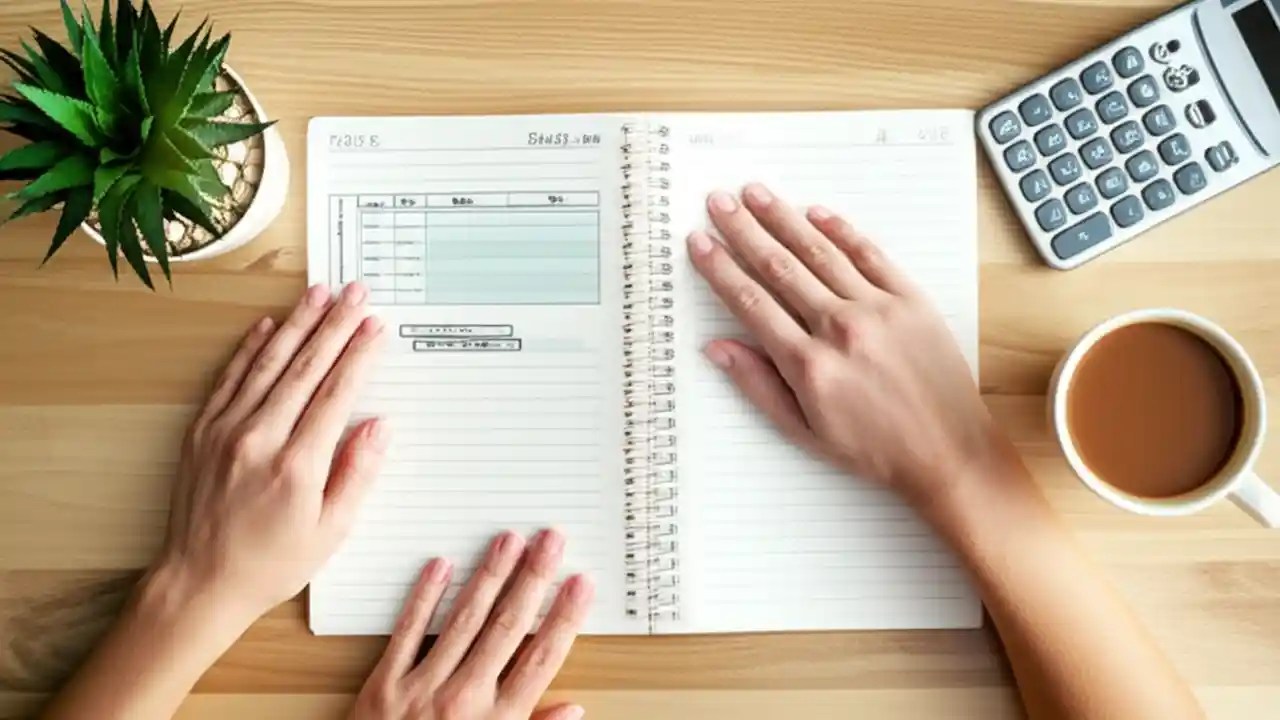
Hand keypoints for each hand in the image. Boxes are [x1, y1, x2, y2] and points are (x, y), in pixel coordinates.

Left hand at [153, 282, 387, 620]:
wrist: (199, 582)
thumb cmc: (269, 564)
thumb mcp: (330, 532)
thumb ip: (357, 474)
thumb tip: (378, 427)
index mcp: (296, 465)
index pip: (336, 394)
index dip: (360, 355)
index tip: (376, 327)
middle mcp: (258, 438)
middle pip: (305, 367)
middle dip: (335, 325)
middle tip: (356, 294)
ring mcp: (225, 431)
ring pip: (268, 362)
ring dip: (297, 323)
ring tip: (320, 294)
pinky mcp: (202, 431)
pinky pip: (230, 378)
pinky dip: (250, 348)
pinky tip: (267, 324)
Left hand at [350, 529, 592, 719]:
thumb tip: (573, 710)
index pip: (542, 658)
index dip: (564, 617)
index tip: (580, 583)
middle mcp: (464, 700)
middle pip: (508, 627)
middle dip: (533, 579)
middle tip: (550, 541)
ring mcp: (422, 689)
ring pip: (463, 621)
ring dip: (489, 576)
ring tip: (508, 540)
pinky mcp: (384, 685)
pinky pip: (407, 633)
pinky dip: (424, 598)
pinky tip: (440, 566)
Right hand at [687, 184, 1008, 508]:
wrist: (949, 452)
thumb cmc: (876, 449)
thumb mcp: (805, 432)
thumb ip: (758, 386)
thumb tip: (717, 348)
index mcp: (809, 365)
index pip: (751, 303)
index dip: (719, 269)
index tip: (699, 243)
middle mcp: (840, 329)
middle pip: (779, 267)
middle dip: (743, 231)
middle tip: (719, 202)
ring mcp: (879, 309)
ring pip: (819, 253)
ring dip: (783, 219)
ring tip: (755, 193)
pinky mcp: (911, 300)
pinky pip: (869, 255)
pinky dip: (840, 230)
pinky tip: (814, 212)